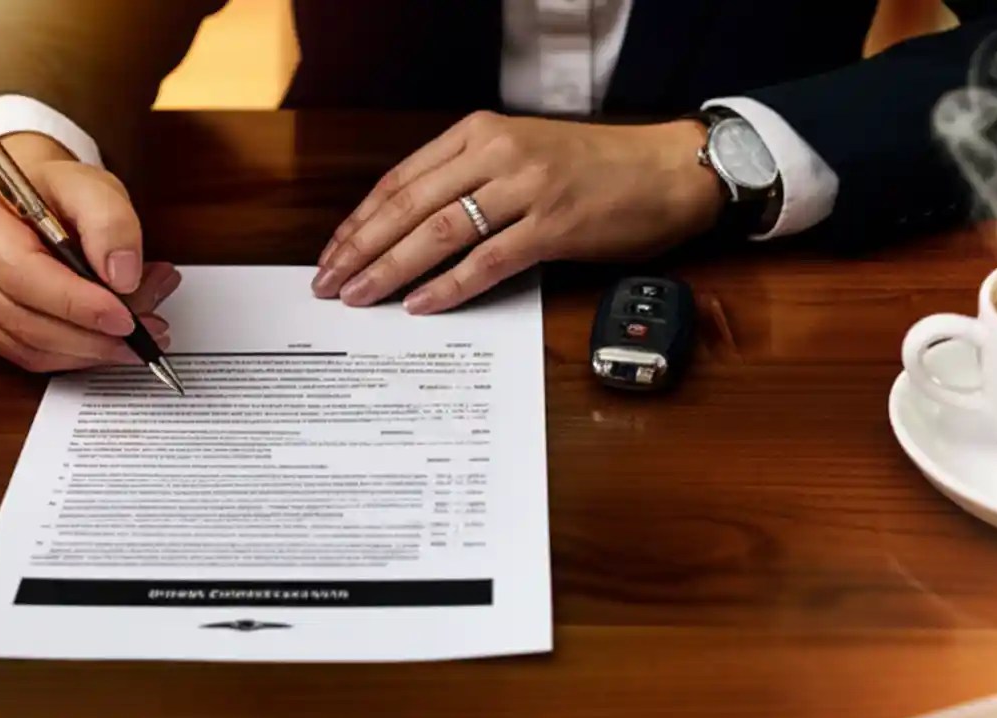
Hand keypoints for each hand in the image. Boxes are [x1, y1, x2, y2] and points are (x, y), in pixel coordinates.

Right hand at [0, 133, 179, 371]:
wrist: (26, 199)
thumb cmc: (53, 191)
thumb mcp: (91, 185)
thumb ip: (111, 221)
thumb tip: (122, 276)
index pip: (22, 274)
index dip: (76, 303)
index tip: (124, 318)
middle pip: (22, 320)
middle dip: (90, 336)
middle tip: (143, 333)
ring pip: (26, 347)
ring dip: (87, 350)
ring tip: (136, 335)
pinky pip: (25, 356)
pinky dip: (71, 355)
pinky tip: (104, 341)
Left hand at [311, 112, 724, 313]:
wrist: (667, 168)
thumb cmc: (594, 167)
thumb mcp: (520, 154)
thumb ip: (469, 180)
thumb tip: (410, 230)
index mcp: (480, 133)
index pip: (400, 179)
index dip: (360, 221)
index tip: (333, 253)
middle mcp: (497, 153)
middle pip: (408, 206)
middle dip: (361, 249)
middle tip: (329, 284)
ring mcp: (526, 187)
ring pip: (438, 233)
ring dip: (391, 270)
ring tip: (360, 297)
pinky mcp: (554, 224)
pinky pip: (487, 261)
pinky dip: (449, 286)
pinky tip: (420, 304)